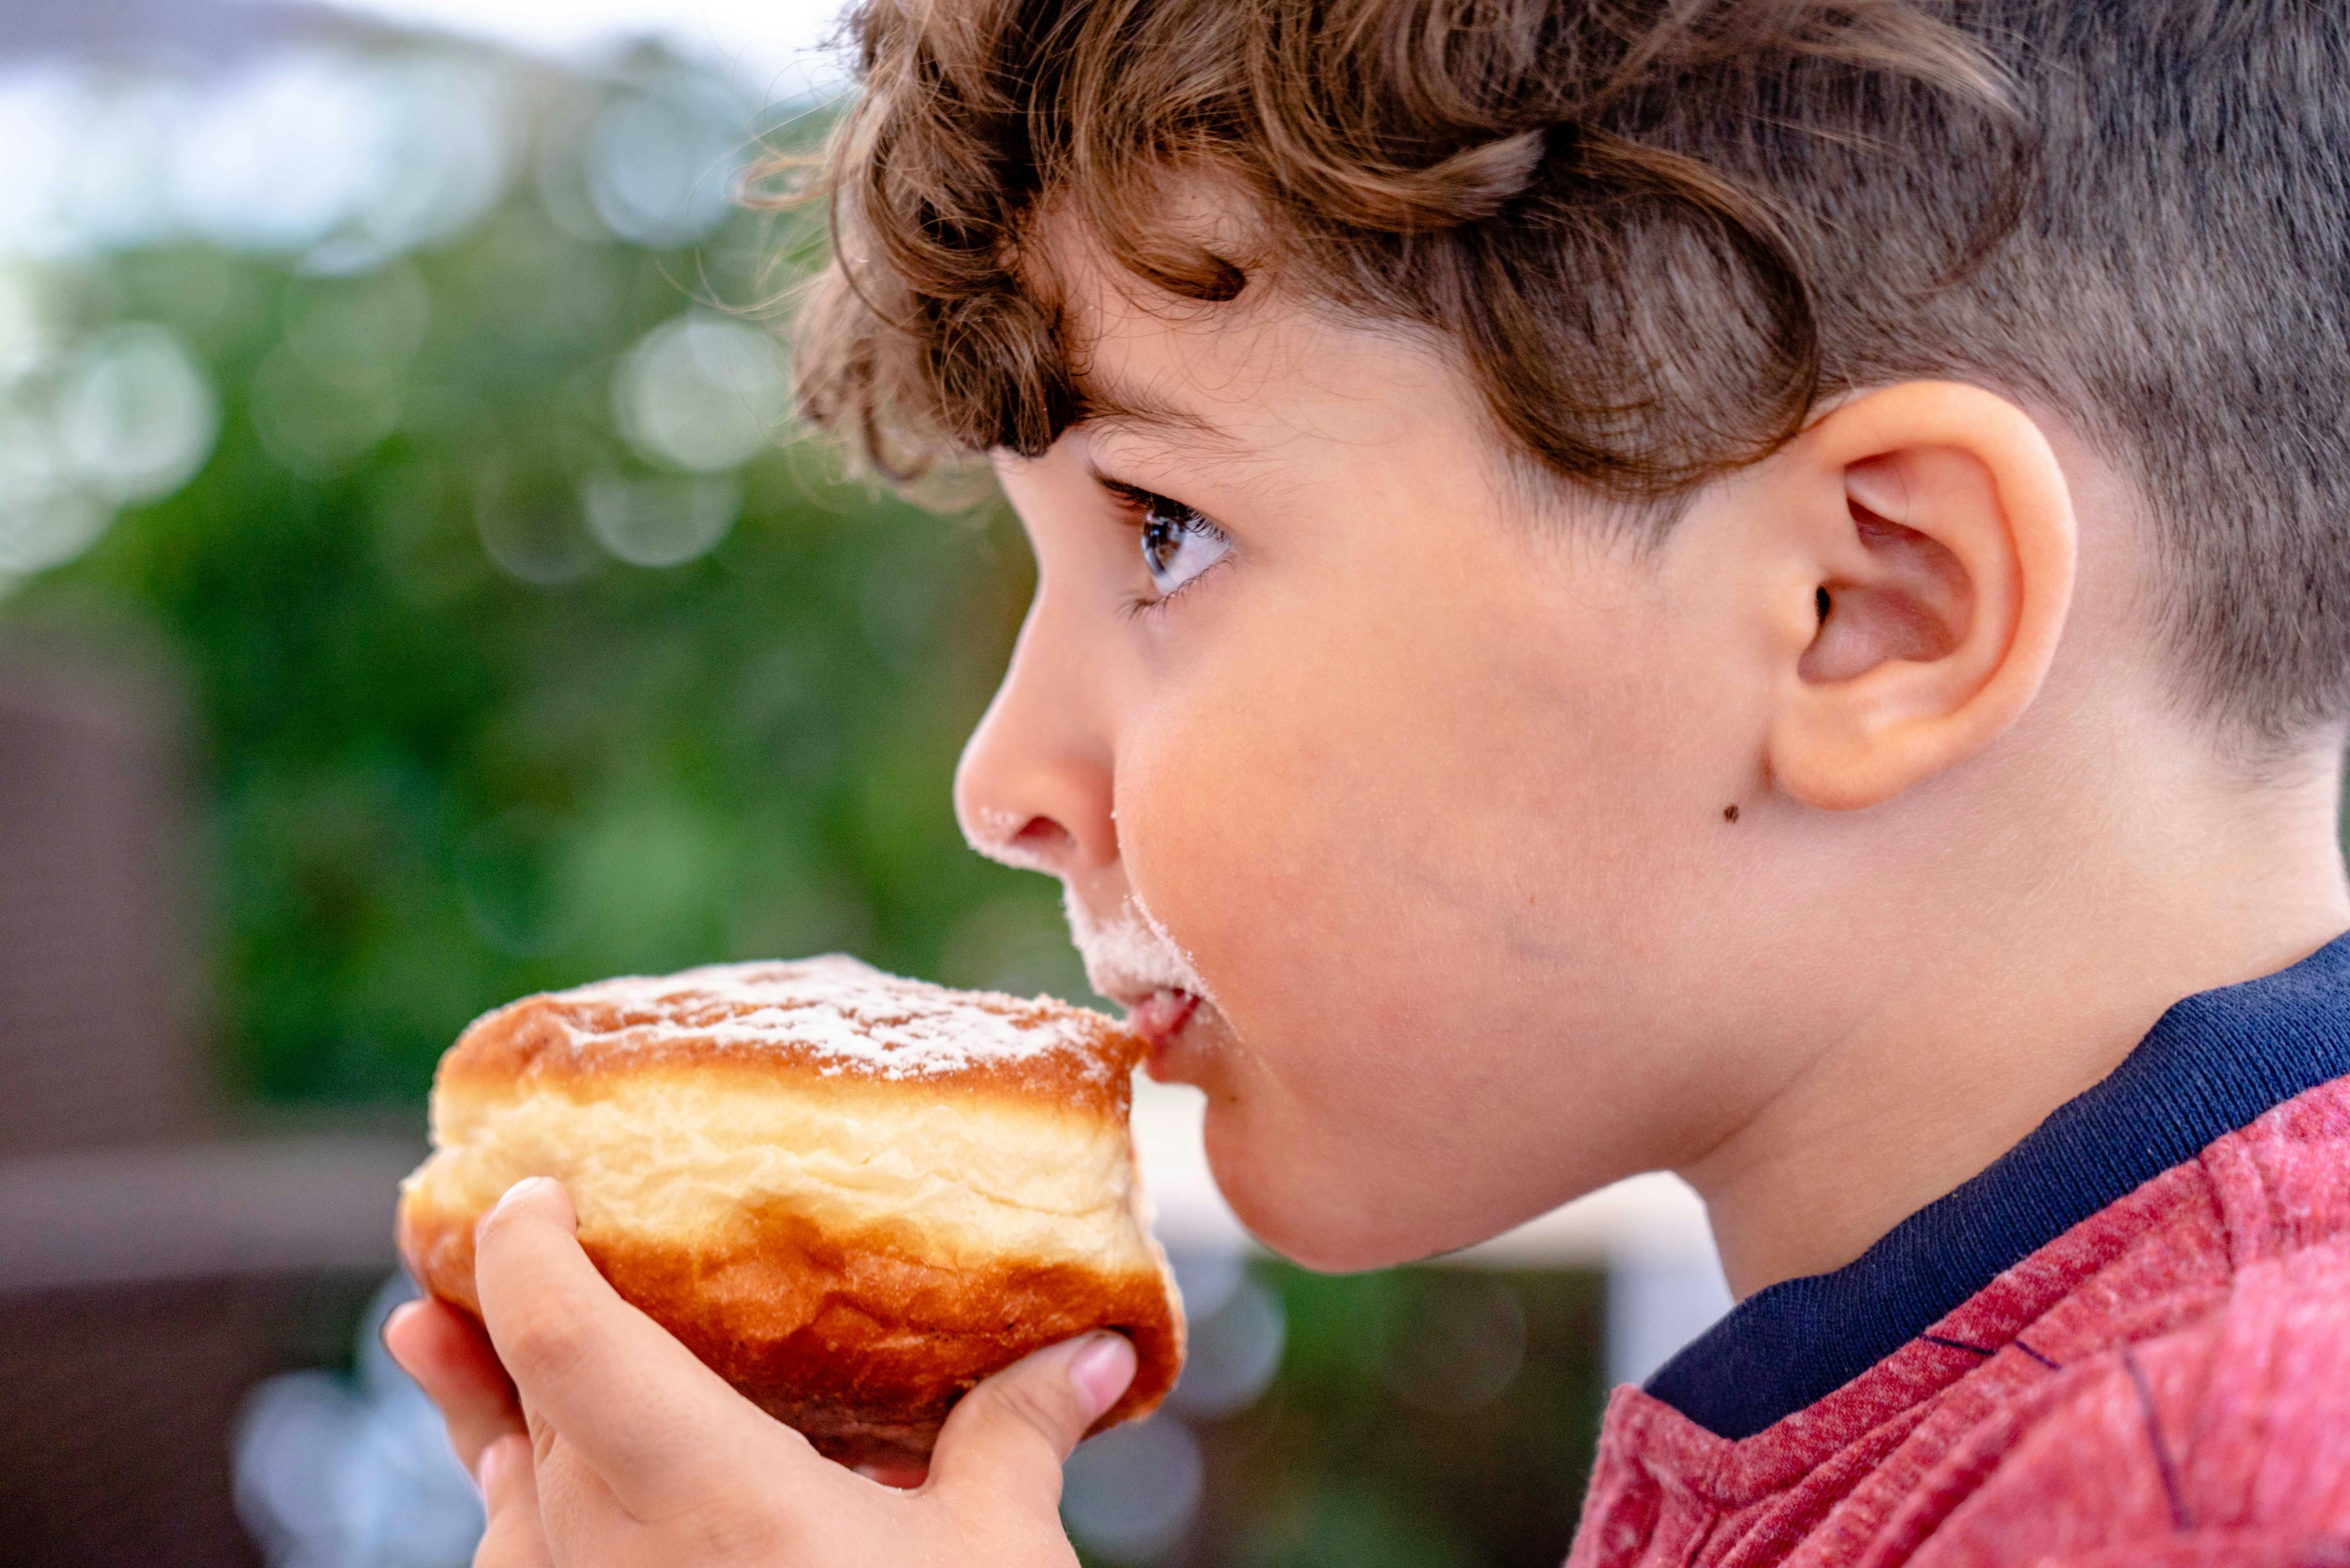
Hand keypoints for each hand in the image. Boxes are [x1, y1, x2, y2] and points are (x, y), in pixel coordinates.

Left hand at [383, 1177, 1137, 1567]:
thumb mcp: (993, 1555)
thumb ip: (1020, 1434)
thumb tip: (1099, 1347)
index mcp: (708, 1491)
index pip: (560, 1333)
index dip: (524, 1247)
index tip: (530, 1192)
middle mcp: (615, 1553)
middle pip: (524, 1404)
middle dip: (500, 1317)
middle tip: (491, 1240)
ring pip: (503, 1497)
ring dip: (481, 1418)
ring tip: (433, 1342)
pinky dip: (515, 1519)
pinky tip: (521, 1504)